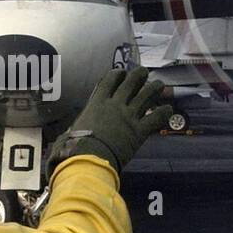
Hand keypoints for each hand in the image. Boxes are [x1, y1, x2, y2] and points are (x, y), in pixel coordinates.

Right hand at [46, 67, 172, 177]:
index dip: (119, 73)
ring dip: (155, 88)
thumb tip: (65, 139)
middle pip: (132, 81)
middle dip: (140, 75)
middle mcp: (115, 104)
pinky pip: (156, 117)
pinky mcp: (139, 130)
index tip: (123, 73)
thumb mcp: (70, 134)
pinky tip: (168, 109)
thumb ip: (73, 131)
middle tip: (144, 74)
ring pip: (147, 94)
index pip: (111, 79)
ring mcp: (129, 116)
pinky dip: (164, 112)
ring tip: (160, 85)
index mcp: (97, 102)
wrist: (88, 160)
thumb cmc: (73, 148)